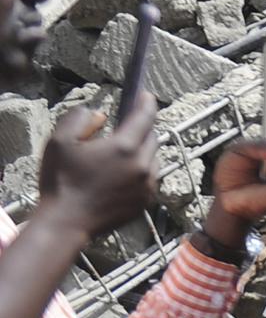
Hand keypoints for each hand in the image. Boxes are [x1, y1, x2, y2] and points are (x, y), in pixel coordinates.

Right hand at [35, 97, 160, 241]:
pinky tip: (122, 173)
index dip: (146, 103)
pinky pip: (150, 178)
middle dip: (142, 128)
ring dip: (142, 151)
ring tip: (120, 153)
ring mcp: (147, 185)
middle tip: (126, 126)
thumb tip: (99, 115)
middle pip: (152, 138)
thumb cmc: (60, 180)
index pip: (145, 117)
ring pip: (153, 159)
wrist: (66, 222)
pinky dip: (141, 170)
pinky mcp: (146, 201)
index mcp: (124, 147)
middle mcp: (142, 165)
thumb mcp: (60, 141)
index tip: (145, 95)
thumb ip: (79, 119)